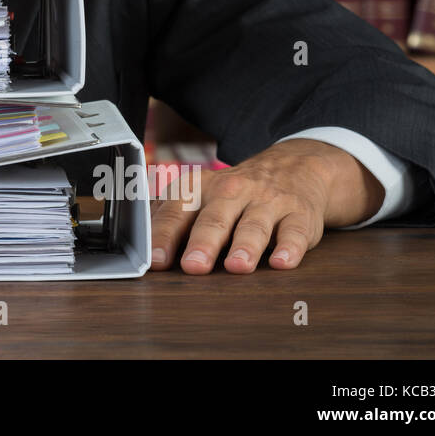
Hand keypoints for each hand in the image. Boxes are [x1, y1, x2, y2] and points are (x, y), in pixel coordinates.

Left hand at [149, 138, 384, 274]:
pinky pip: (295, 231)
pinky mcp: (299, 215)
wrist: (292, 168)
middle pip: (214, 219)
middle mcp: (232, 191)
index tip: (155, 261)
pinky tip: (283, 262)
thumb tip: (135, 241)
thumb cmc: (234, 193)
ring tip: (237, 267)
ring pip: (254, 225)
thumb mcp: (200, 195)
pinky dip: (290, 248)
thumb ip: (169, 216)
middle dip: (203, 243)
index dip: (164, 236)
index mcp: (199, 188)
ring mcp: (267, 202)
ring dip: (245, 246)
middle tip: (194, 266)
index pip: (176, 213)